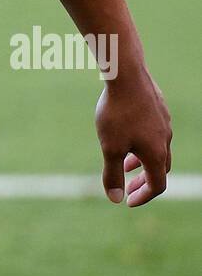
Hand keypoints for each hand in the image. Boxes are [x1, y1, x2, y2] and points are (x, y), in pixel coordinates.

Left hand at [95, 68, 171, 206]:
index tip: (128, 200)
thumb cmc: (117, 113)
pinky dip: (143, 142)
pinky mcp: (158, 108)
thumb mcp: (110, 148)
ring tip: (126, 162)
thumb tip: (115, 198)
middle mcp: (165, 139)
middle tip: (129, 187)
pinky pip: (154, 131)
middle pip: (161, 168)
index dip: (143, 196)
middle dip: (144, 181)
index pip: (157, 185)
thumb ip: (113, 174)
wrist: (125, 75)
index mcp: (156, 154)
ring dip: (143, 160)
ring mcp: (164, 122)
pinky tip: (127, 133)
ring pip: (157, 148)